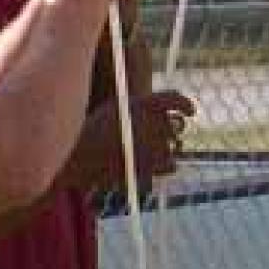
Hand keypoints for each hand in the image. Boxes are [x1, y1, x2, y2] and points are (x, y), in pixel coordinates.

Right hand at [61, 88, 195, 196]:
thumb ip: (140, 106)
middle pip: (177, 126)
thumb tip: (163, 112)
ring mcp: (153, 147)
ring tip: (152, 154)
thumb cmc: (91, 131)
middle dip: (172, 131)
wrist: (76, 157)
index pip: (176, 100)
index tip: (192, 112)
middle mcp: (151, 123)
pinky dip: (162, 167)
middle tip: (163, 137)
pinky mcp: (151, 168)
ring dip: (168, 151)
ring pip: (175, 149)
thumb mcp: (115, 109)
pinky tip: (149, 167)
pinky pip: (169, 167)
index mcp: (143, 104)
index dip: (186, 105)